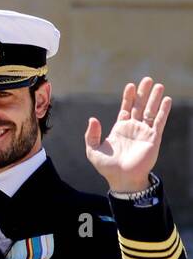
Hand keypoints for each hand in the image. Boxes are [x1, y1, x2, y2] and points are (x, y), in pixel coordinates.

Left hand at [85, 77, 169, 192]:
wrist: (123, 180)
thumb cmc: (108, 168)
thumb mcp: (93, 151)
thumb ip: (91, 135)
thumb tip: (92, 119)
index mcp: (120, 129)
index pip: (126, 108)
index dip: (128, 97)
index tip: (130, 85)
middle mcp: (134, 128)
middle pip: (140, 106)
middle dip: (143, 93)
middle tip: (147, 79)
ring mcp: (144, 132)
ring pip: (151, 111)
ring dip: (155, 98)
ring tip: (159, 85)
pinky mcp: (153, 138)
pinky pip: (159, 121)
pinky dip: (163, 111)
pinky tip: (166, 100)